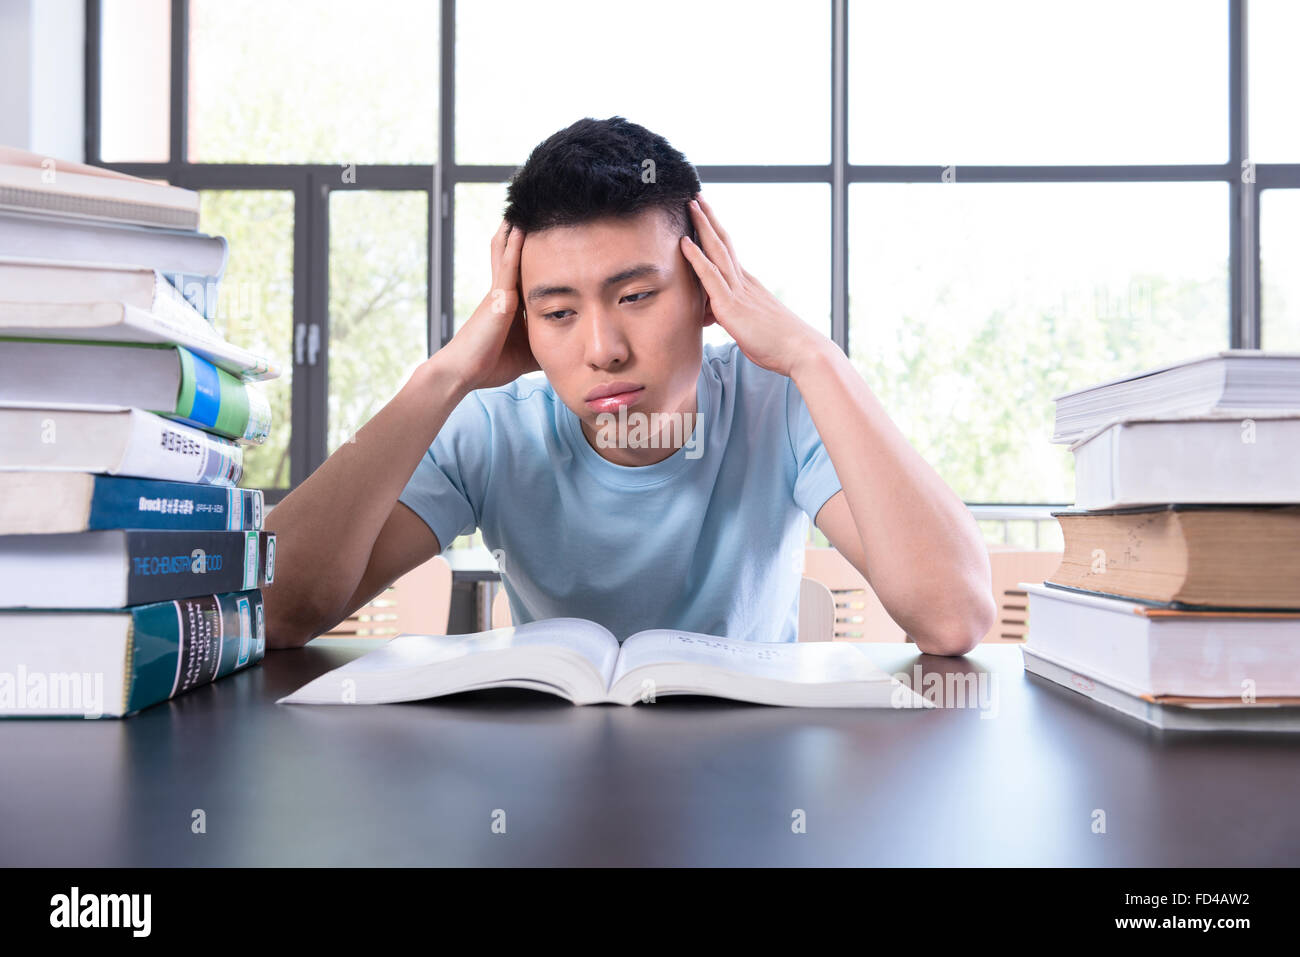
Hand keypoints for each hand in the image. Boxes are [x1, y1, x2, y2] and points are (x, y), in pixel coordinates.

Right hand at [438, 218, 539, 390]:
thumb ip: (545, 342)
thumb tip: (571, 346)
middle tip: (538, 207)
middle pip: (513, 254)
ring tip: (527, 203)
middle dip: (522, 232)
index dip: (531, 251)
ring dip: (516, 229)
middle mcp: (503, 292)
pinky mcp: (497, 297)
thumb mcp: (528, 352)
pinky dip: (513, 246)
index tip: (547, 231)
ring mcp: (498, 292)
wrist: (462, 373)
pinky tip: (519, 227)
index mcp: (509, 304)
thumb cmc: (490, 365)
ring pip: (508, 252)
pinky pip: (506, 266)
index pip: (524, 271)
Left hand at [679, 193, 826, 378]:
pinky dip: (696, 258)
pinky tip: (684, 242)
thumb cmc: (777, 344)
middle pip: (722, 243)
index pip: (728, 252)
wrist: (800, 350)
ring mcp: (738, 291)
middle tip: (696, 197)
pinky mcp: (731, 306)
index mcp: (747, 285)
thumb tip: (713, 316)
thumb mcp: (748, 326)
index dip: (715, 232)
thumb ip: (730, 316)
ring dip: (702, 226)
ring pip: (716, 251)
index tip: (705, 214)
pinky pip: (711, 277)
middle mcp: (743, 282)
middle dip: (708, 219)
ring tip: (690, 204)